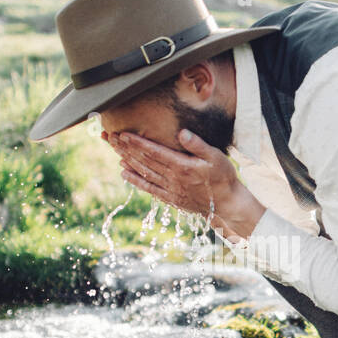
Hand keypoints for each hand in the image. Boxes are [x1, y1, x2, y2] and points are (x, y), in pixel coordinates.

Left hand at [110, 129, 263, 235]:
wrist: (227, 204)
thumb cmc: (223, 177)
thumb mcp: (216, 157)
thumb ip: (198, 145)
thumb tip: (182, 133)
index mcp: (182, 166)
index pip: (154, 152)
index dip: (137, 143)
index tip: (123, 134)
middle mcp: (172, 179)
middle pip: (144, 161)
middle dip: (126, 149)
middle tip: (111, 138)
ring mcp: (170, 190)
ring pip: (144, 173)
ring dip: (128, 161)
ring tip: (114, 150)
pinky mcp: (170, 198)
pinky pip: (148, 188)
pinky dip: (135, 180)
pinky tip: (124, 172)